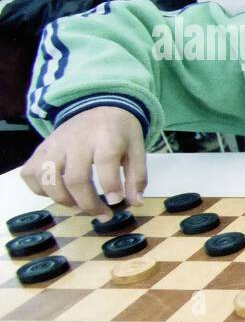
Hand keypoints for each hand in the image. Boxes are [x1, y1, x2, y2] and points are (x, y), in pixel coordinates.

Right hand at [21, 106, 146, 220]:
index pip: (105, 162)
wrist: (100, 107)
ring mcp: (54, 144)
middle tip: (102, 214)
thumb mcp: (137, 150)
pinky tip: (59, 192)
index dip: (111, 186)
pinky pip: (30, 173)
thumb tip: (134, 203)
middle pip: (74, 178)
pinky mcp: (40, 149)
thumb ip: (137, 177)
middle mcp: (76, 140)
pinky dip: (40, 190)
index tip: (116, 202)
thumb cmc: (120, 134)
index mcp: (106, 137)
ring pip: (47, 178)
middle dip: (88, 203)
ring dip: (63, 200)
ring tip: (80, 205)